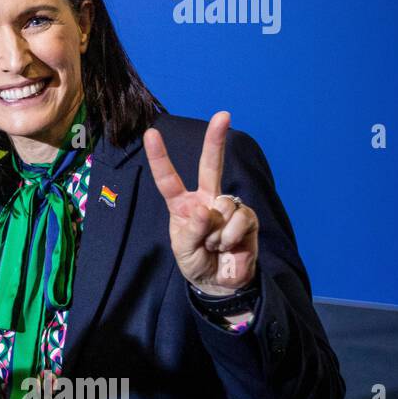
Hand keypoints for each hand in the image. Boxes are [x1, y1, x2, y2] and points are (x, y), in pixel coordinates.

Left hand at [143, 111, 258, 296]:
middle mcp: (206, 199)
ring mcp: (227, 207)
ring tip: (214, 246)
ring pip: (222, 206)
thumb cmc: (196, 262)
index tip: (151, 133)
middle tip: (223, 115)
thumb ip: (191, 231)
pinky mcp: (247, 218)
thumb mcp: (183, 250)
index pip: (168, 178)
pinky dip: (230, 238)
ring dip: (216, 234)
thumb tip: (206, 210)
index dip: (160, 157)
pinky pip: (238, 220)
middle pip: (211, 166)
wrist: (219, 283)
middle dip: (216, 140)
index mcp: (183, 204)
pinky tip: (228, 247)